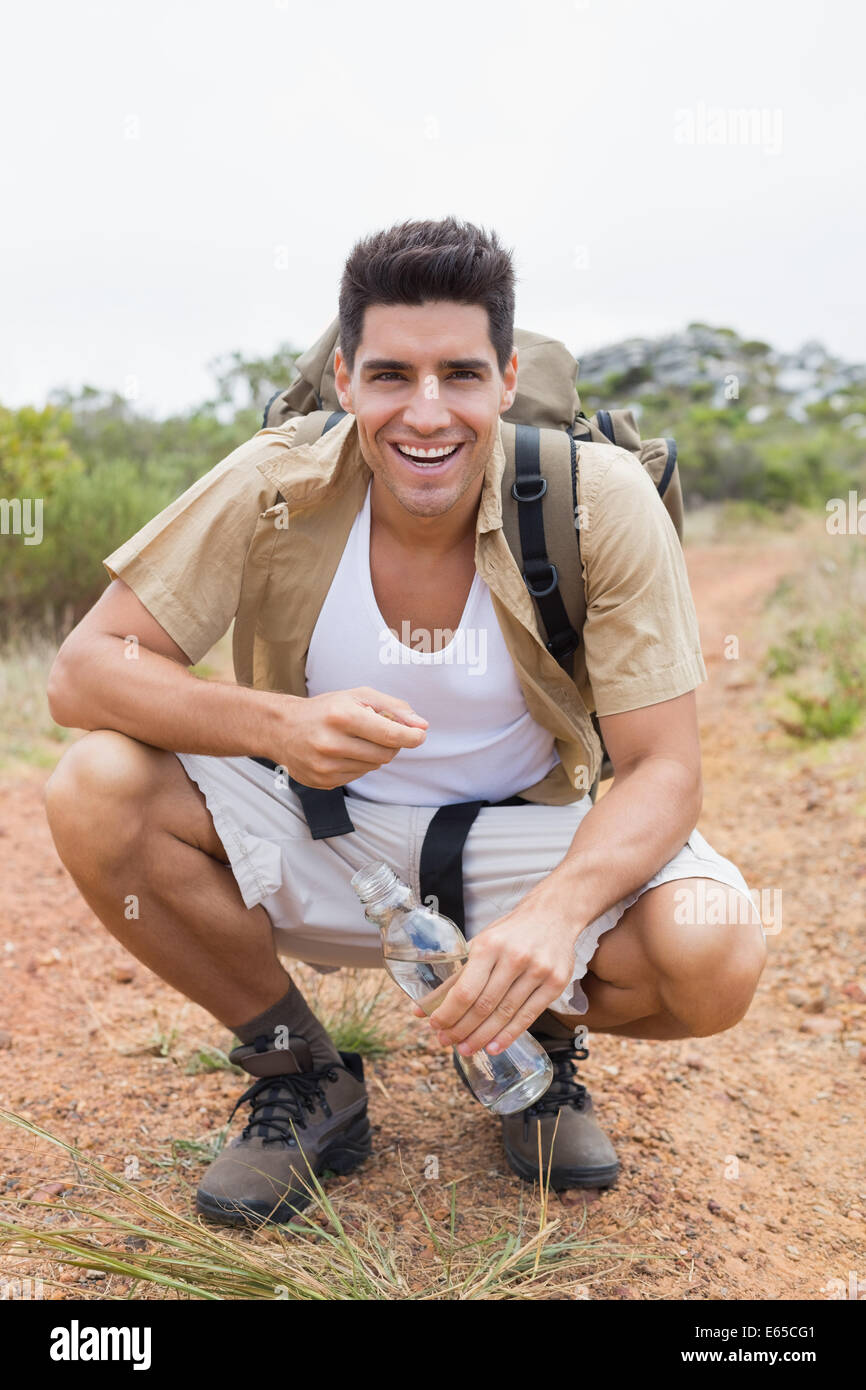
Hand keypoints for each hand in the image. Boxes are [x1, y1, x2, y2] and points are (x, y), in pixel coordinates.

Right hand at [271, 686, 427, 788]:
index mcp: (342, 716)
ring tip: (357, 741)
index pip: (389, 734)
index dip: (411, 737)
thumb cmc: (326, 709)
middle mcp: (332, 743)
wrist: (282, 728)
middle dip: (391, 743)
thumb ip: (393, 708)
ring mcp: (325, 766)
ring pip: (373, 767)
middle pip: (385, 754)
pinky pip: (358, 776)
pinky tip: (343, 753)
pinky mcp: (323, 781)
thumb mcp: (358, 696)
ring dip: (374, 754)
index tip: (420, 735)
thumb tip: (422, 726)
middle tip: (381, 732)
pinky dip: (359, 765)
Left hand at [410, 896, 578, 1055]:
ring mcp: (538, 971)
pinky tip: (493, 1046)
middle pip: (484, 1006)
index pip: (465, 990)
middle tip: (448, 1042)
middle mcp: (515, 958)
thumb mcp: (480, 944)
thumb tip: (423, 1006)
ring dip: (482, 1036)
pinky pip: (528, 1017)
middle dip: (462, 1029)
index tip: (436, 1026)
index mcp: (490, 945)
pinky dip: (508, 1035)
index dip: (448, 1013)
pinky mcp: (556, 983)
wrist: (554, 915)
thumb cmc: (510, 932)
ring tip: (467, 1048)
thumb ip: (456, 975)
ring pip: (505, 1014)